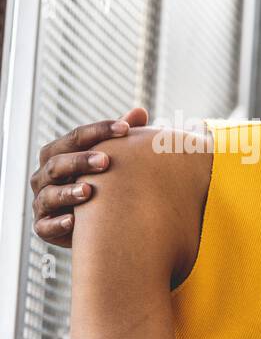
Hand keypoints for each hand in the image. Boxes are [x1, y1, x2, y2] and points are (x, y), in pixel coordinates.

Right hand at [29, 106, 148, 246]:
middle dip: (79, 160)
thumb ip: (120, 137)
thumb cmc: (100, 184)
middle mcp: (45, 177)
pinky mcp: (43, 227)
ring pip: (48, 194)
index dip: (98, 131)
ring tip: (89, 191)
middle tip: (106, 161)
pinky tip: (74, 222)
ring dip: (68, 192)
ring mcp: (42, 202)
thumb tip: (140, 111)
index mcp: (59, 155)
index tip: (125, 129)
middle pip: (56, 163)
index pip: (75, 137)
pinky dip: (57, 224)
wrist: (91, 224)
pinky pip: (45, 226)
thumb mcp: (109, 160)